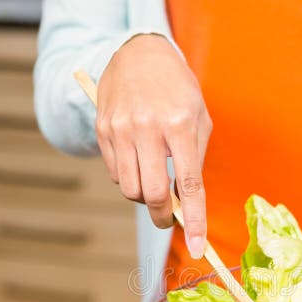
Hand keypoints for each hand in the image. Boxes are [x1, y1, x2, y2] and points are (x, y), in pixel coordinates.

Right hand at [96, 34, 211, 258]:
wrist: (138, 54)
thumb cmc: (177, 89)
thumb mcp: (199, 116)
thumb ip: (195, 158)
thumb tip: (189, 201)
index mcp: (179, 124)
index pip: (189, 184)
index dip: (195, 220)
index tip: (199, 247)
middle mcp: (147, 127)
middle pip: (152, 194)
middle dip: (163, 215)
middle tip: (170, 218)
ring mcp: (121, 129)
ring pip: (130, 189)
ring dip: (144, 197)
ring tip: (154, 183)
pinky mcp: (102, 130)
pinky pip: (115, 173)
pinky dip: (129, 179)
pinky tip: (138, 162)